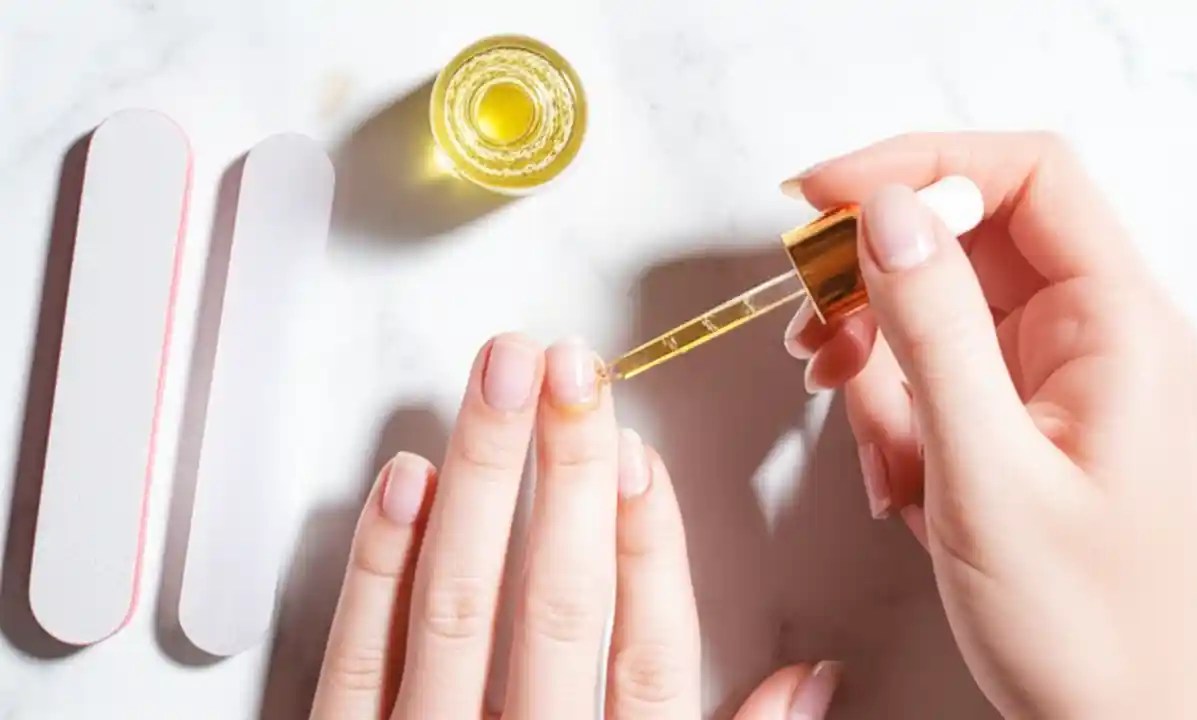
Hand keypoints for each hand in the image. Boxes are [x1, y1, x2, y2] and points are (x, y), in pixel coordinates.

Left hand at [310, 335, 843, 719]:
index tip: (637, 454)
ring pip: (456, 606)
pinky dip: (378, 563)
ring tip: (498, 385)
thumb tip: (813, 681)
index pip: (647, 651)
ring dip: (481, 481)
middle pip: (553, 606)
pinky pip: (356, 657)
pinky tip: (405, 480)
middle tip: (570, 373)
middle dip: (564, 475)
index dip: (648, 544)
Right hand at [782, 133, 1196, 716]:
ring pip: (939, 314)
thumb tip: (885, 214)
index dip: (918, 164)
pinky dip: (896, 415)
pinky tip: (900, 480)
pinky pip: (940, 377)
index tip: (823, 196)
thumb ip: (934, 333)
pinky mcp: (1024, 421)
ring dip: (881, 365)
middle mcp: (1095, 336)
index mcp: (1120, 326)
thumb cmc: (1084, 625)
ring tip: (877, 449)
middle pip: (967, 240)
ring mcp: (1057, 380)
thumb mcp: (988, 474)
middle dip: (878, 284)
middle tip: (816, 336)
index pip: (1026, 176)